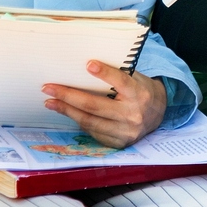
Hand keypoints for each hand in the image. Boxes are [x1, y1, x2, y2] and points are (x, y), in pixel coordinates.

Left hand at [42, 62, 166, 147]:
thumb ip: (118, 76)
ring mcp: (125, 131)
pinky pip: (93, 132)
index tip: (88, 64)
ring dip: (67, 110)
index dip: (105, 73)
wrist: (158, 115)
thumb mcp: (136, 79)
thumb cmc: (141, 91)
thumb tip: (86, 69)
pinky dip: (78, 121)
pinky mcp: (118, 142)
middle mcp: (133, 114)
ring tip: (51, 102)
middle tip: (49, 88)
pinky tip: (68, 112)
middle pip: (95, 105)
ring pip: (89, 121)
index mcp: (140, 94)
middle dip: (69, 95)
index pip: (121, 81)